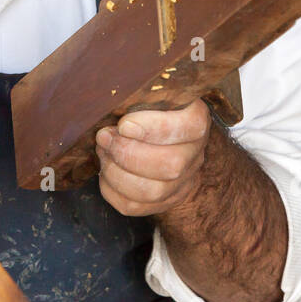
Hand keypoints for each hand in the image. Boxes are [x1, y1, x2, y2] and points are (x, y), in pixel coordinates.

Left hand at [95, 99, 211, 216]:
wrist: (160, 137)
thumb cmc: (150, 109)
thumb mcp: (151, 95)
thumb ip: (139, 95)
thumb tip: (111, 105)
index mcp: (197, 121)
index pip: (189, 128)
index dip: (154, 128)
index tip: (124, 124)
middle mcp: (195, 155)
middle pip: (170, 166)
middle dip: (128, 153)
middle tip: (104, 137)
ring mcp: (182, 183)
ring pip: (151, 192)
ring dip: (116, 172)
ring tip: (103, 153)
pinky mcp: (162, 202)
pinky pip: (133, 206)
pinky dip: (111, 189)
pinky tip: (105, 170)